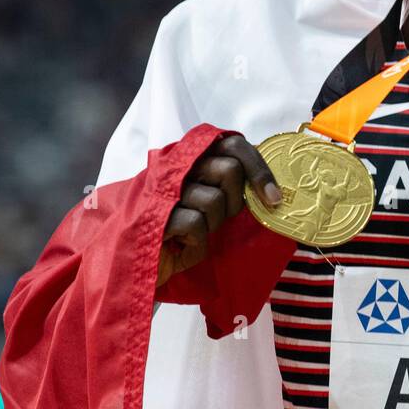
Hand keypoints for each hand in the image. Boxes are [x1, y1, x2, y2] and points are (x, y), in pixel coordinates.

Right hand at [157, 134, 280, 287]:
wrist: (135, 264)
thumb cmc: (178, 233)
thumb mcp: (208, 205)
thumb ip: (229, 187)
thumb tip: (270, 190)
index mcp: (190, 158)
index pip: (233, 145)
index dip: (258, 168)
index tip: (273, 198)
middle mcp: (176, 166)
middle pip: (229, 169)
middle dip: (234, 202)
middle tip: (219, 218)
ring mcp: (161, 188)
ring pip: (214, 199)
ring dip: (212, 225)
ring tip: (193, 234)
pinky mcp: (153, 214)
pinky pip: (195, 223)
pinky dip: (196, 243)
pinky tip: (181, 246)